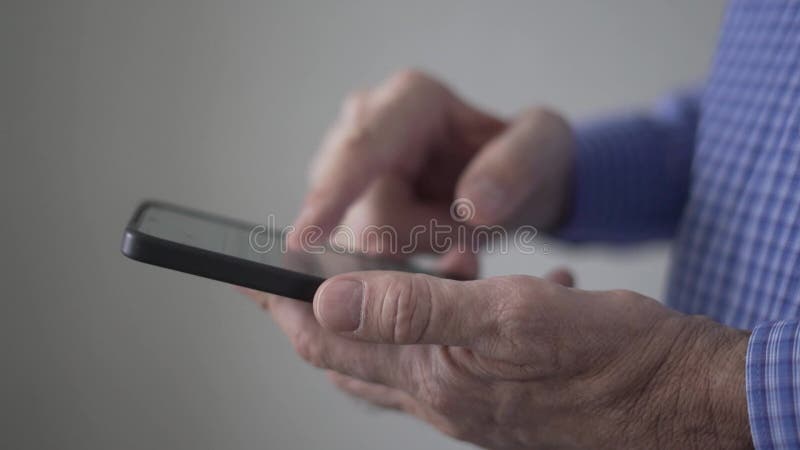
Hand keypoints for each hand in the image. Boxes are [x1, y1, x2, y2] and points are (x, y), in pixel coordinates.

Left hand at [244, 271, 751, 448]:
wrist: (682, 400)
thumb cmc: (608, 356)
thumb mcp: (509, 317)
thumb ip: (414, 310)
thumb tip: (330, 300)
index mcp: (436, 375)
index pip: (328, 342)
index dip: (279, 308)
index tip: (244, 277)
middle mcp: (445, 398)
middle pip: (351, 361)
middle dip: (309, 321)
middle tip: (283, 286)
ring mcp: (474, 403)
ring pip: (396, 362)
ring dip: (370, 324)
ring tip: (359, 287)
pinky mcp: (504, 397)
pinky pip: (451, 360)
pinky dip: (439, 325)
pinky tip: (465, 294)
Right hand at [289, 69, 573, 270]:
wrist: (518, 182)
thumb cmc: (527, 157)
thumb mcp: (543, 150)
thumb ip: (515, 168)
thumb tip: (473, 205)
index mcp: (410, 101)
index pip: (361, 150)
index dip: (332, 195)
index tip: (303, 238)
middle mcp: (366, 126)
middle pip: (357, 209)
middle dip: (414, 238)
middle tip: (468, 236)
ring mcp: (351, 169)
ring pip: (358, 239)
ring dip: (414, 252)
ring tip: (458, 236)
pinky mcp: (349, 207)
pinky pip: (363, 253)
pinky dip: (405, 263)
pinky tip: (437, 247)